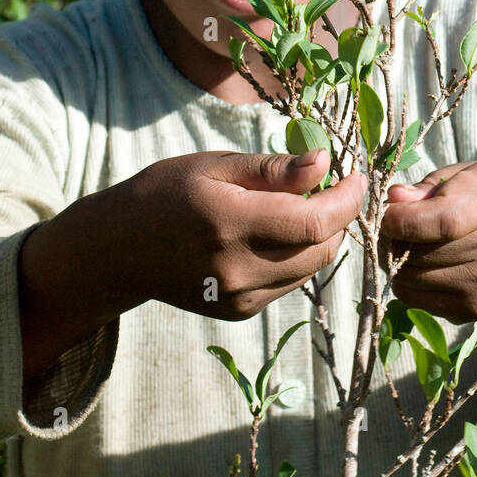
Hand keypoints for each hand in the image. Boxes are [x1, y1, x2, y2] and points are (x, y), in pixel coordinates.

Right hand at [128, 149, 364, 320]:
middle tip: (330, 186)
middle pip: (322, 248)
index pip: (315, 221)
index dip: (348, 199)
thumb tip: (324, 164)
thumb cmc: (166, 193)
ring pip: (311, 268)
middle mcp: (238, 269)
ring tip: (299, 207)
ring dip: (320, 237)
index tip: (357, 175)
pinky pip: (290, 282)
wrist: (118, 250)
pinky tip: (275, 234)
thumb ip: (272, 169)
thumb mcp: (215, 166)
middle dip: (338, 215)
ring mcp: (240, 297)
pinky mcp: (239, 312)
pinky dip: (297, 256)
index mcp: (231, 224)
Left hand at [381, 160, 476, 325]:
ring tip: (412, 244)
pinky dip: (409, 281)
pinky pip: (414, 298)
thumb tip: (394, 199)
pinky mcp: (470, 310)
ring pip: (408, 278)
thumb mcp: (472, 174)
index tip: (389, 212)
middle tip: (398, 226)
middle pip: (416, 252)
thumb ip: (430, 184)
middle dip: (393, 238)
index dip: (403, 219)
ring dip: (398, 261)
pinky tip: (426, 265)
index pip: (442, 221)